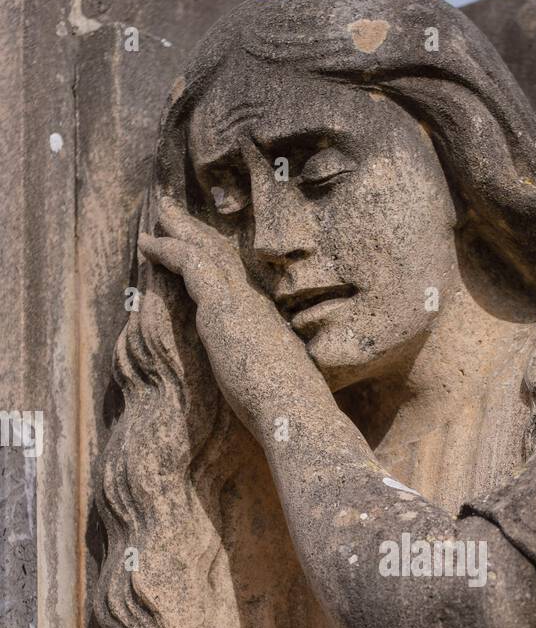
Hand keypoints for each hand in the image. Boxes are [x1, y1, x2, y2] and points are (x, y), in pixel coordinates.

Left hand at [139, 198, 320, 435]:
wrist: (296, 416)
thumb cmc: (289, 413)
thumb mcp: (274, 386)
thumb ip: (263, 373)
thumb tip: (261, 383)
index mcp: (266, 321)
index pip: (239, 279)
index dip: (218, 258)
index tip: (202, 244)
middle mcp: (255, 303)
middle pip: (224, 255)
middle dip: (199, 231)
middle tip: (175, 212)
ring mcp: (241, 301)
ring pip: (206, 250)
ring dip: (180, 229)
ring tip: (159, 212)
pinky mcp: (223, 306)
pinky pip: (190, 264)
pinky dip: (168, 249)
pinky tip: (147, 244)